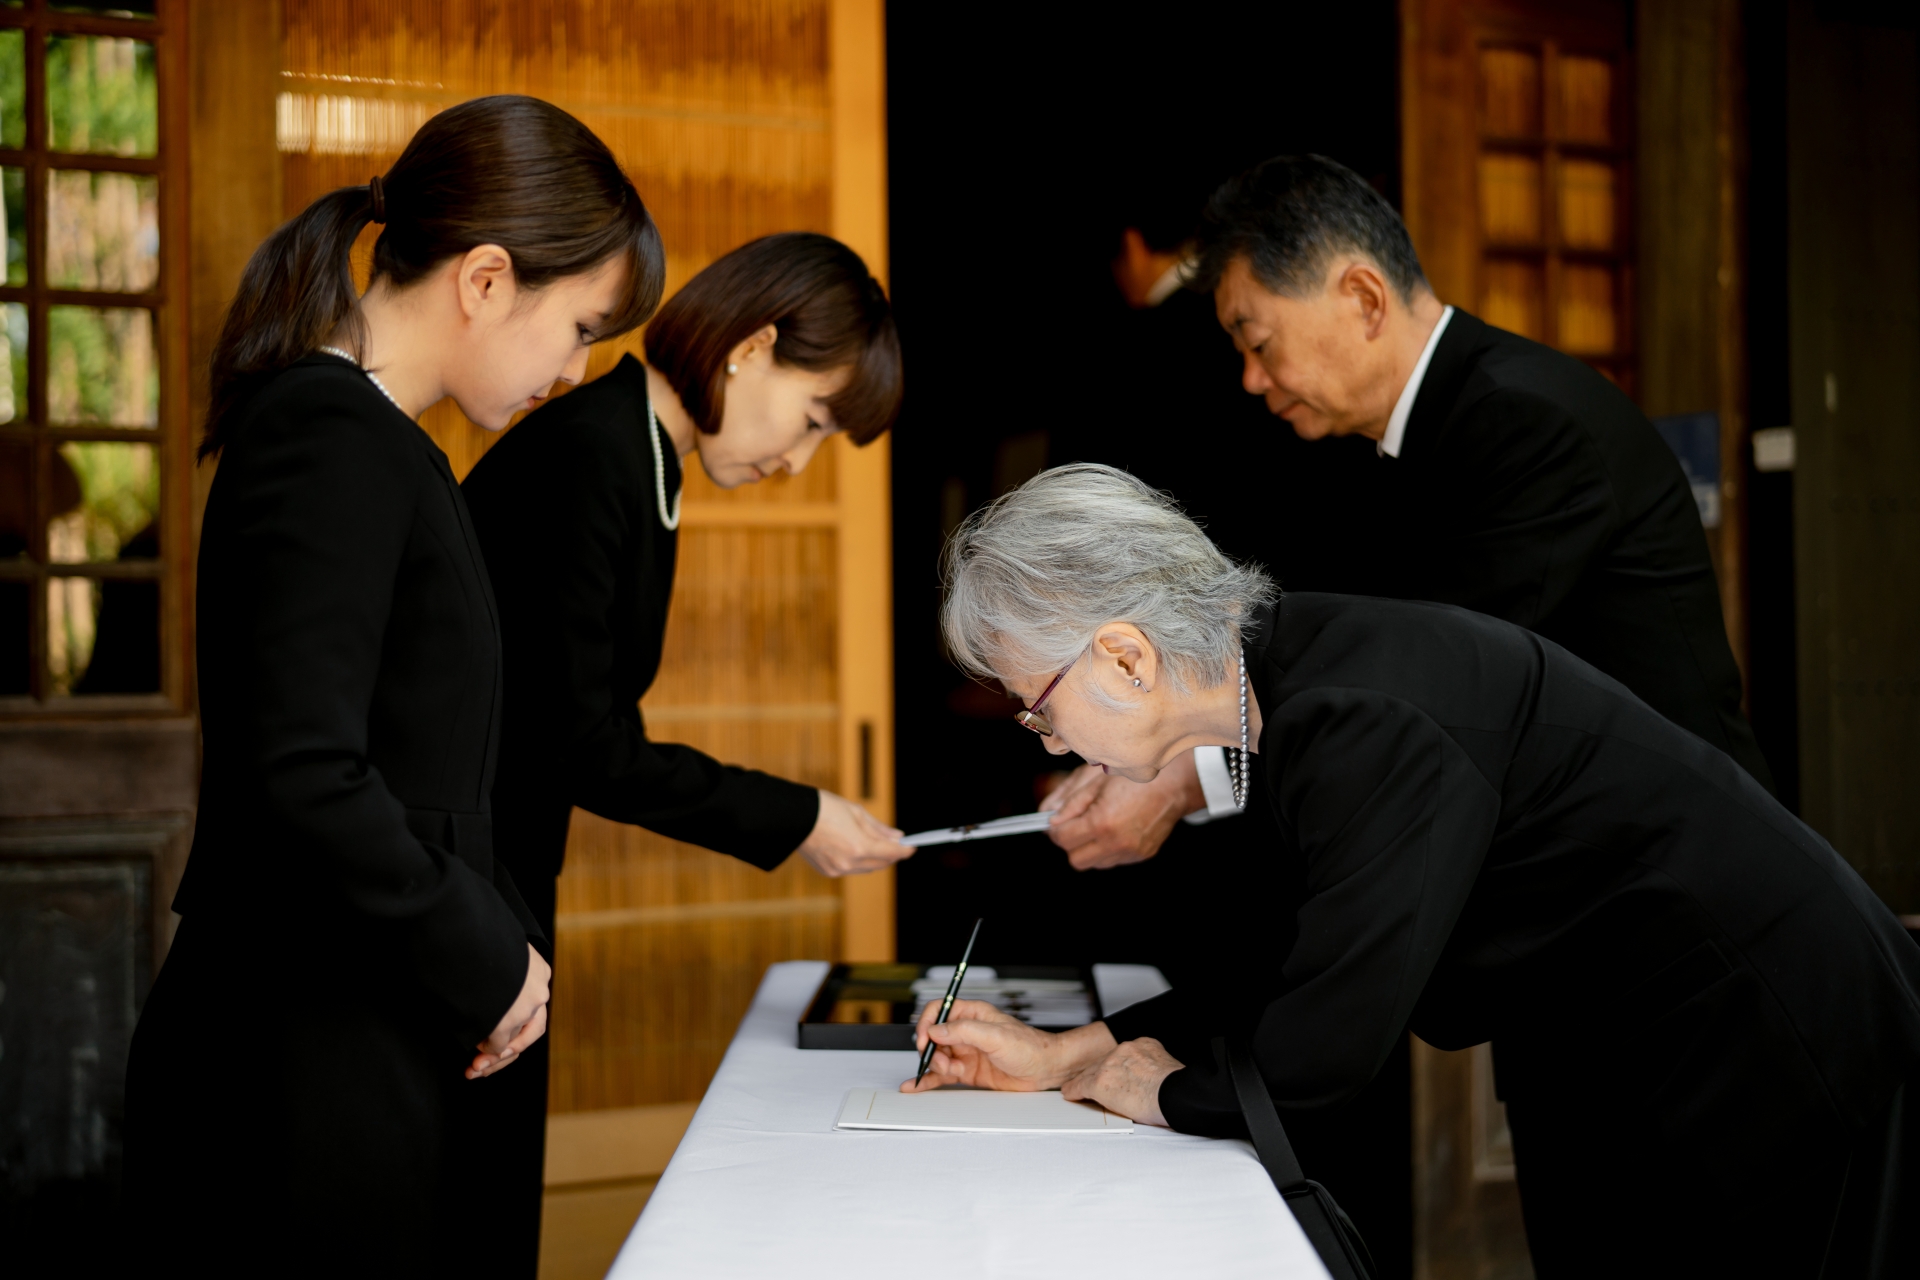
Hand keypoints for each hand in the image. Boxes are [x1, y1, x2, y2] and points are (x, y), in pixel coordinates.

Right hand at [467, 943, 550, 1079]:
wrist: (461, 928)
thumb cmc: (470, 936)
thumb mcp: (497, 952)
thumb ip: (502, 975)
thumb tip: (488, 993)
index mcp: (538, 969)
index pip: (534, 1005)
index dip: (516, 1024)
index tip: (494, 1035)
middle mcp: (537, 990)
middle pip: (531, 1028)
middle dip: (507, 1049)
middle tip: (481, 1064)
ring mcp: (524, 1008)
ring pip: (512, 1039)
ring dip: (493, 1057)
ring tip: (473, 1068)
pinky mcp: (505, 1022)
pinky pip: (495, 1045)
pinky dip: (484, 1052)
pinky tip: (472, 1056)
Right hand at [796, 790, 913, 877]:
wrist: (793, 817)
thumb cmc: (825, 808)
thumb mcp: (857, 812)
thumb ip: (879, 828)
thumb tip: (898, 837)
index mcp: (859, 846)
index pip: (891, 853)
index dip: (905, 850)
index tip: (913, 847)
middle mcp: (850, 862)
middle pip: (881, 863)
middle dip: (890, 854)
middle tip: (896, 843)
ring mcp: (838, 869)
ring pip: (866, 867)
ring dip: (874, 857)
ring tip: (875, 843)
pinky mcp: (827, 871)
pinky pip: (851, 869)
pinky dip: (857, 860)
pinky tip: (853, 847)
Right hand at [899, 998, 1116, 1092]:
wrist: (1045, 1069)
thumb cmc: (1029, 1046)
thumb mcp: (996, 1036)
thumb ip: (964, 1031)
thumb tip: (937, 1030)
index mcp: (972, 1014)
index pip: (939, 1010)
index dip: (927, 1023)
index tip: (924, 1039)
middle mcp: (966, 1032)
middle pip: (934, 1036)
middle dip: (932, 1050)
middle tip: (942, 1061)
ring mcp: (965, 1052)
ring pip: (937, 1056)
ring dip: (937, 1065)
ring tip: (952, 1071)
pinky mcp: (967, 1071)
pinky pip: (942, 1075)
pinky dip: (929, 1080)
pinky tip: (917, 1084)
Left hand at [1040, 751, 1205, 869]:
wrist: (1173, 785)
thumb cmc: (1134, 778)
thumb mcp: (1096, 782)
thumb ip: (1070, 803)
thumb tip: (1051, 821)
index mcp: (1102, 822)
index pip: (1063, 839)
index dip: (1055, 829)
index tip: (1056, 821)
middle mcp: (1116, 842)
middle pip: (1075, 859)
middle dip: (1070, 843)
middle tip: (1074, 825)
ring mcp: (1130, 852)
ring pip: (1094, 863)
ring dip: (1088, 848)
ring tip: (1098, 825)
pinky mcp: (1141, 855)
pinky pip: (1113, 860)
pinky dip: (1107, 848)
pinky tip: (1114, 829)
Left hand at [1062, 1037, 1182, 1125]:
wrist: (1174, 1095)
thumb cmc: (1177, 1089)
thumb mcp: (1168, 1068)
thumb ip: (1155, 1068)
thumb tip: (1153, 1080)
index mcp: (1144, 1044)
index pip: (1123, 1054)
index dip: (1117, 1066)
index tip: (1116, 1073)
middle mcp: (1125, 1050)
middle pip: (1105, 1061)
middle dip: (1100, 1072)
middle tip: (1095, 1083)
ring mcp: (1110, 1064)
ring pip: (1092, 1072)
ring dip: (1086, 1081)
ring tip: (1077, 1088)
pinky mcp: (1100, 1081)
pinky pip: (1082, 1085)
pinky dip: (1075, 1090)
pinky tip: (1071, 1094)